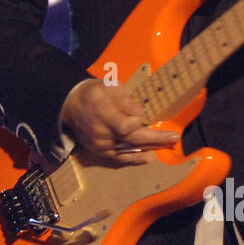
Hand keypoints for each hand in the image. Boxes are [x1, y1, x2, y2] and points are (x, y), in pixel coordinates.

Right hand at [60, 78, 180, 165]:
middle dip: (155, 138)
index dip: (138, 123)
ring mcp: (100, 144)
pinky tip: (149, 157)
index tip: (147, 116)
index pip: (125, 125)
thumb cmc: (92, 93)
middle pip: (131, 139)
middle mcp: (101, 132)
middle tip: (173, 137)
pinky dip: (135, 158)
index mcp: (103, 112)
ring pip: (128, 149)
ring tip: (168, 144)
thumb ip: (124, 98)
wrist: (69, 106)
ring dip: (150, 147)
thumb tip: (140, 112)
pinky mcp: (100, 151)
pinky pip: (120, 158)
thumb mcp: (107, 86)